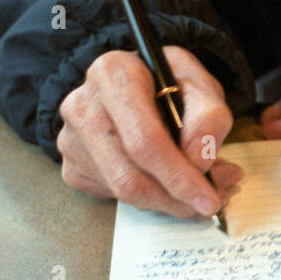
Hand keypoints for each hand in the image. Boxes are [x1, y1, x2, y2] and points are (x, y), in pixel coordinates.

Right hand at [57, 46, 241, 216]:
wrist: (131, 83)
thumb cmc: (168, 83)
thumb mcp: (199, 85)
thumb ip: (209, 118)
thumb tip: (199, 163)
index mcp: (113, 74)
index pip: (145, 141)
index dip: (180, 177)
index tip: (210, 200)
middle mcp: (82, 106)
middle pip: (130, 176)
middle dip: (174, 198)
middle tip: (208, 204)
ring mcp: (71, 138)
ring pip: (122, 191)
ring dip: (166, 201)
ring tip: (195, 191)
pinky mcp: (71, 164)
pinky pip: (112, 194)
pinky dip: (147, 197)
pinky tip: (165, 181)